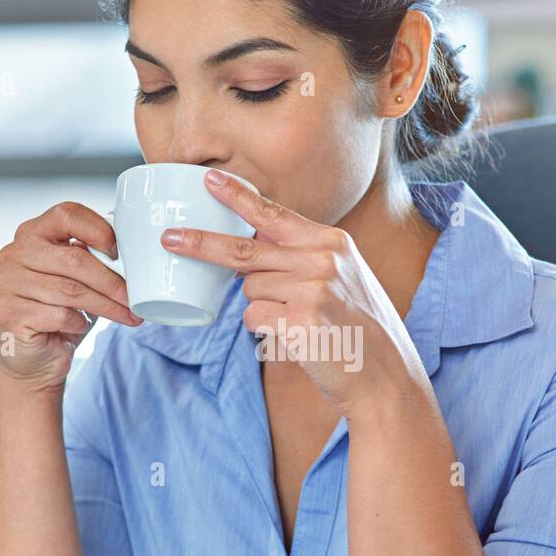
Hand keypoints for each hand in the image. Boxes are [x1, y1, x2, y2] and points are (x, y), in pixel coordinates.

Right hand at [0, 201, 142, 390]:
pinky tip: (81, 326)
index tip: (120, 253)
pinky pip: (57, 315)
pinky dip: (78, 323)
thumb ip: (91, 259)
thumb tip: (132, 254)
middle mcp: (13, 254)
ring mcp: (6, 284)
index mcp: (32, 234)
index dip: (98, 230)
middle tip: (134, 297)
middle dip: (112, 281)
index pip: (66, 214)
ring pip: (70, 290)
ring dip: (106, 305)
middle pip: (74, 259)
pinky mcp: (8, 314)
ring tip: (127, 315)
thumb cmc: (58, 314)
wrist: (34, 359)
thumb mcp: (76, 280)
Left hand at [160, 169, 425, 417]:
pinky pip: (254, 318)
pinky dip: (264, 331)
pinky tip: (296, 338)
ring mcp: (312, 288)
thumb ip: (304, 259)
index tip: (208, 179)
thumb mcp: (342, 279)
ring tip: (298, 323)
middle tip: (169, 239)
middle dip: (202, 245)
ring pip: (250, 290)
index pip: (274, 214)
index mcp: (332, 242)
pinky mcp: (301, 320)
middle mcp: (322, 259)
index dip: (237, 196)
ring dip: (262, 308)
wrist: (386, 376)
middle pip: (245, 250)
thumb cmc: (360, 330)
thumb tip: (250, 257)